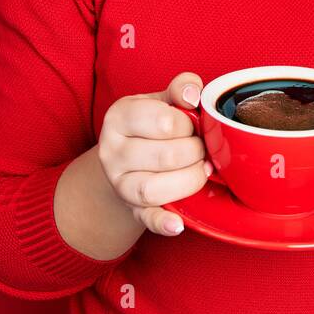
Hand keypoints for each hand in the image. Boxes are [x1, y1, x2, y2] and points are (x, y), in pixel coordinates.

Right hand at [97, 71, 210, 237]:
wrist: (126, 158)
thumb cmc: (151, 126)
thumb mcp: (160, 101)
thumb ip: (180, 89)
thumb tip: (193, 93)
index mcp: (119, 117)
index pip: (164, 122)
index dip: (189, 125)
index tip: (193, 126)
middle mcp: (112, 152)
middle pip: (165, 156)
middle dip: (195, 152)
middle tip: (202, 149)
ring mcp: (119, 183)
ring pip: (155, 189)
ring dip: (189, 180)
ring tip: (200, 170)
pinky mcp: (132, 209)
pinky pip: (147, 219)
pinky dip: (163, 223)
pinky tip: (177, 224)